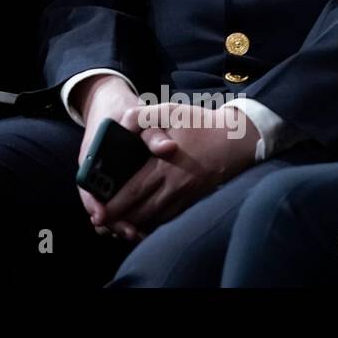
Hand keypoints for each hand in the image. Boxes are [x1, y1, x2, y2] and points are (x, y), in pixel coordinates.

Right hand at [73, 75, 147, 234]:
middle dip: (112, 219)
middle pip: (95, 201)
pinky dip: (125, 213)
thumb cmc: (121, 110)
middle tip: (129, 233)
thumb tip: (168, 148)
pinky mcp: (111, 178)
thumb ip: (151, 132)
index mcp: (91, 154)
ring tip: (136, 235)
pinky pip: (113, 199)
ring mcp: (100, 174)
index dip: (93, 202)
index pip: (86, 183)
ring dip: (119, 220)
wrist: (108, 102)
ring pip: (105, 203)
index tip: (102, 215)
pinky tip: (142, 226)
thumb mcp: (135, 114)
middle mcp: (92, 167)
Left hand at [98, 102, 258, 240]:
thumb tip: (120, 126)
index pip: (133, 191)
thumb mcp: (169, 111)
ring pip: (155, 219)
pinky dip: (154, 224)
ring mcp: (185, 196)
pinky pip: (170, 219)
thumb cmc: (200, 124)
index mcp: (163, 166)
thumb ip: (141, 118)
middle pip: (141, 211)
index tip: (98, 212)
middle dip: (119, 219)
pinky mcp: (194, 200)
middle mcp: (174, 186)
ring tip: (117, 226)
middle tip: (101, 222)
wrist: (239, 139)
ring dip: (136, 225)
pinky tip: (143, 223)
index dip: (114, 204)